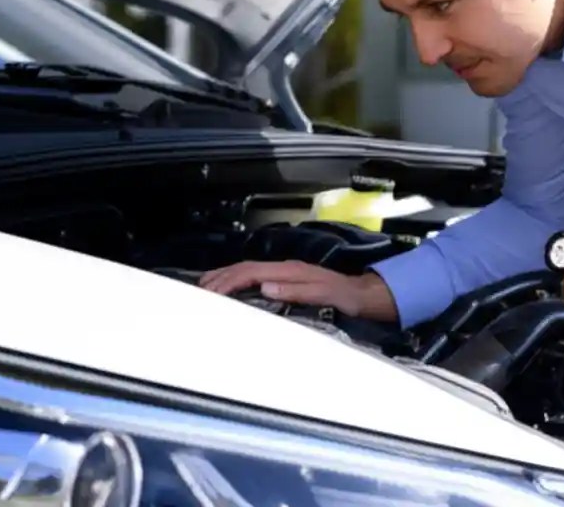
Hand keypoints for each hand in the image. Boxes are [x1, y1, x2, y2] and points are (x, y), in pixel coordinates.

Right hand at [197, 260, 399, 321]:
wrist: (362, 294)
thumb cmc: (346, 296)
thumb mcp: (325, 294)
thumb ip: (296, 290)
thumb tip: (265, 286)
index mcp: (290, 270)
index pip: (252, 272)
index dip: (230, 281)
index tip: (214, 292)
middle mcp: (285, 267)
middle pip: (245, 268)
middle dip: (221, 277)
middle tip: (201, 290)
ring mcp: (285, 271)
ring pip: (248, 269)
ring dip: (226, 276)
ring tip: (206, 285)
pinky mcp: (286, 278)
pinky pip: (254, 276)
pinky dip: (237, 280)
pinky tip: (231, 286)